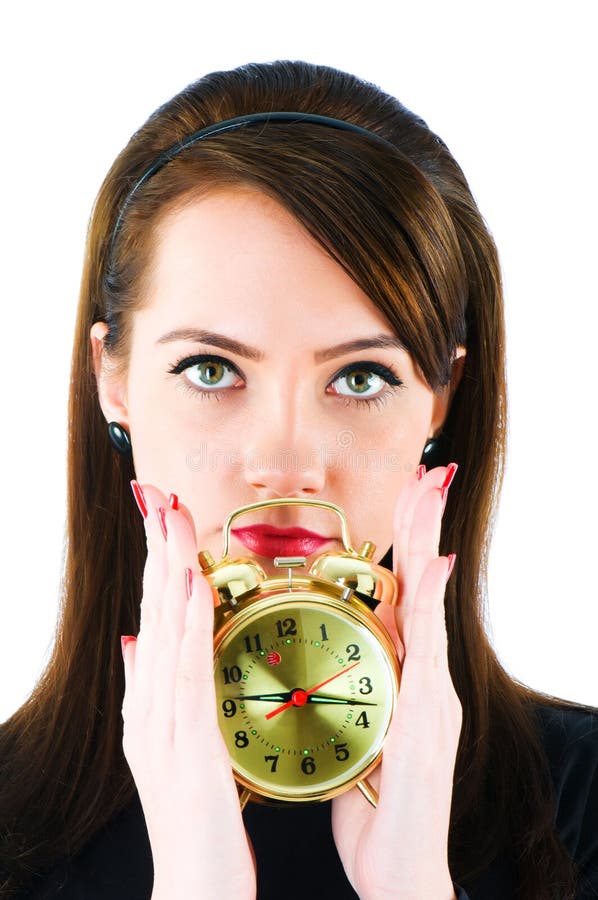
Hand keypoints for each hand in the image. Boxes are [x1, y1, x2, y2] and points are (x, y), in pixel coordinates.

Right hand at [121, 483, 255, 899]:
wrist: (194, 888)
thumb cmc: (195, 817)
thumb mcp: (170, 742)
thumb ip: (152, 688)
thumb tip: (136, 638)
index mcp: (152, 700)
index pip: (154, 615)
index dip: (157, 560)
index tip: (164, 513)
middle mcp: (148, 704)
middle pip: (153, 611)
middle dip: (157, 548)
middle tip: (159, 492)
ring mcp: (161, 723)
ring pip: (165, 631)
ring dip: (168, 570)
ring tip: (170, 518)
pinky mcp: (187, 744)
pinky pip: (186, 672)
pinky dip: (187, 625)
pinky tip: (189, 588)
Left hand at [331, 465, 460, 899]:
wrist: (400, 863)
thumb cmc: (374, 801)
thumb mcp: (351, 732)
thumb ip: (346, 692)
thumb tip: (322, 662)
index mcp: (395, 673)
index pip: (401, 592)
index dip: (405, 543)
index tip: (405, 496)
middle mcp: (420, 673)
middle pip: (422, 582)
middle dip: (423, 524)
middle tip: (427, 472)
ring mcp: (430, 690)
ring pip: (429, 600)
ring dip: (429, 542)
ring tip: (430, 491)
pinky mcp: (429, 715)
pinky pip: (429, 647)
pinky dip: (432, 603)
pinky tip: (436, 566)